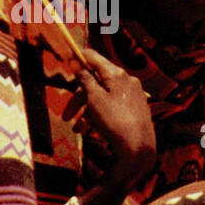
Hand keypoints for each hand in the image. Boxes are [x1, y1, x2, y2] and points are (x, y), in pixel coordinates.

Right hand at [64, 49, 156, 188]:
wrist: (138, 147)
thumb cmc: (115, 121)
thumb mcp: (94, 98)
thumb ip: (85, 79)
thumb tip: (76, 61)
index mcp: (117, 74)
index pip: (94, 57)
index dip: (78, 57)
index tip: (65, 58)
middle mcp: (127, 81)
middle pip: (96, 82)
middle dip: (78, 98)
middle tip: (66, 115)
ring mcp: (132, 95)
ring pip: (102, 97)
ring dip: (86, 111)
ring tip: (77, 128)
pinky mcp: (135, 109)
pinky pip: (112, 107)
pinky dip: (99, 116)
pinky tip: (90, 130)